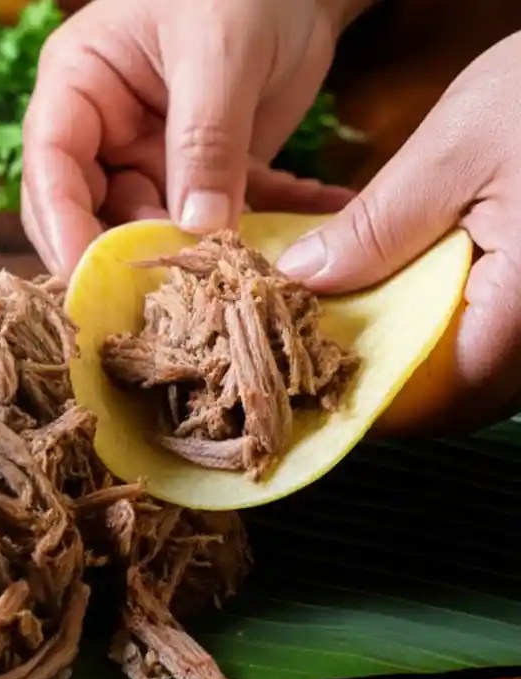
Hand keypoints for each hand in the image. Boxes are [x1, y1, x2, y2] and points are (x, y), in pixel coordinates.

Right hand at [22, 0, 363, 275]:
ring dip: (187, 257)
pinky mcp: (200, 176)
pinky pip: (210, 220)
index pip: (50, 168)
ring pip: (147, 229)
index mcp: (78, 87)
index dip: (61, 226)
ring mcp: (149, 157)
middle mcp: (103, 131)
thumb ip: (205, 141)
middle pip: (88, 211)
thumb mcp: (220, 55)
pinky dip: (249, 236)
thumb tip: (197, 232)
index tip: (88, 279)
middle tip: (163, 295)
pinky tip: (289, 251)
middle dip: (122, 253)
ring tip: (231, 276)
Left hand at [277, 31, 520, 433]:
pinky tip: (401, 300)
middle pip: (467, 391)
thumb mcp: (455, 151)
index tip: (314, 389)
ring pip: (485, 368)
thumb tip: (302, 281)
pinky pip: (499, 334)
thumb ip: (378, 227)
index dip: (377, 403)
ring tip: (352, 328)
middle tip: (322, 357)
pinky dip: (447, 328)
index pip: (449, 393)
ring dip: (419, 359)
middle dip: (392, 383)